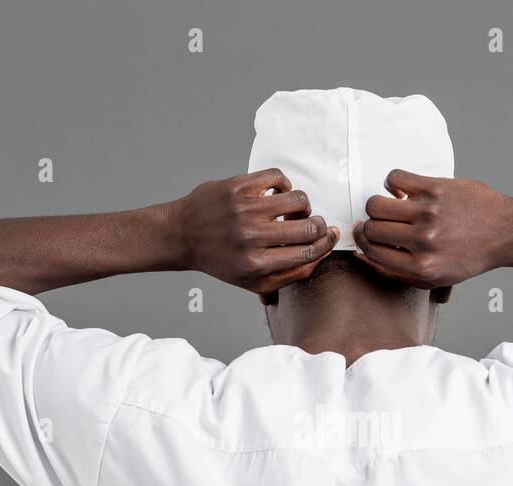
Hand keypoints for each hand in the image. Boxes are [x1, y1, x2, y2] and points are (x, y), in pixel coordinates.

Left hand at [169, 168, 338, 294]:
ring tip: (294, 210)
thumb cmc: (219, 260)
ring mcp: (244, 210)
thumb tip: (319, 257)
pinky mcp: (237, 187)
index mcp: (256, 265)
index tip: (331, 236)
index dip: (326, 245)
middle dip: (320, 226)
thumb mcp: (250, 281)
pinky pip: (277, 177)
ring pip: (297, 199)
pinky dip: (284, 184)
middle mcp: (251, 238)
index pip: (307, 254)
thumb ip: (287, 277)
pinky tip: (276, 194)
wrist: (181, 235)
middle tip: (314, 224)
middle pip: (308, 228)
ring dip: (303, 205)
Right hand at [352, 170, 512, 288]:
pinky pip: (395, 178)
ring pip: (376, 204)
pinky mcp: (436, 189)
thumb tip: (362, 256)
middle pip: (370, 228)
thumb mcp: (436, 278)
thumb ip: (399, 273)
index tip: (363, 234)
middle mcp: (423, 242)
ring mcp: (429, 214)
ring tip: (391, 206)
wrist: (506, 232)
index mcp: (421, 268)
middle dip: (369, 225)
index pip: (371, 253)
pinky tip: (403, 190)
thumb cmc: (471, 255)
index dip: (362, 242)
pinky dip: (393, 182)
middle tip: (378, 221)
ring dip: (377, 205)